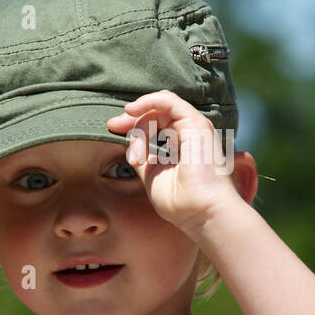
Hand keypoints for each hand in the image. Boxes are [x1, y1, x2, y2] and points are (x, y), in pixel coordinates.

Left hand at [105, 90, 240, 234]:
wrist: (202, 213)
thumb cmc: (182, 203)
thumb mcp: (151, 176)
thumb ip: (142, 157)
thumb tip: (131, 142)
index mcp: (183, 145)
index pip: (157, 123)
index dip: (134, 124)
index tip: (113, 129)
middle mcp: (191, 134)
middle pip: (157, 113)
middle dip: (132, 117)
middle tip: (113, 126)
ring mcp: (195, 128)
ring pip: (162, 106)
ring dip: (139, 115)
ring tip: (125, 127)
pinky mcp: (196, 125)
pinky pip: (170, 101)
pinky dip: (150, 101)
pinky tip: (133, 110)